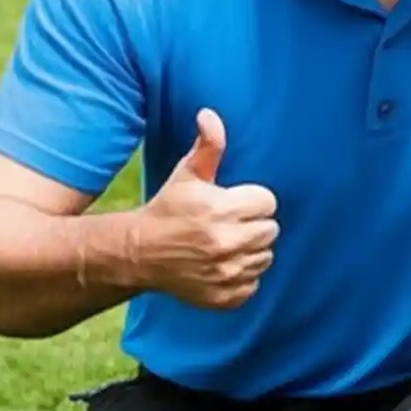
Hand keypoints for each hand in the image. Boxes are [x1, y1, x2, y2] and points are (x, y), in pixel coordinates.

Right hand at [133, 108, 278, 308]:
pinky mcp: (225, 296)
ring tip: (223, 244)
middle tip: (228, 224)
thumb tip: (210, 114)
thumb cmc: (168, 208)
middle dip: (253, 225)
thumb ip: (207, 146)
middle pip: (270, 230)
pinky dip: (242, 277)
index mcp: (222, 209)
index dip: (252, 201)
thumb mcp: (187, 175)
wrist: (139, 253)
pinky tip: (220, 266)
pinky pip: (253, 284)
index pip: (268, 202)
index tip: (232, 203)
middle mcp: (227, 242)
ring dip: (250, 251)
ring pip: (265, 257)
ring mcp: (227, 272)